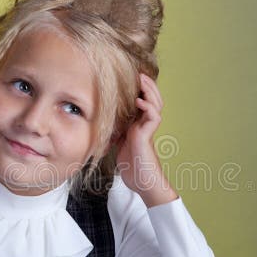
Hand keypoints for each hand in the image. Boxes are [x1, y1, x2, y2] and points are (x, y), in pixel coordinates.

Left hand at [115, 73, 177, 206]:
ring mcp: (148, 130)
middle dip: (147, 85)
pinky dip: (147, 107)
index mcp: (139, 125)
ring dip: (149, 91)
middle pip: (152, 98)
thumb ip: (116, 133)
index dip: (140, 90)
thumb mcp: (119, 144)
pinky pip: (153, 117)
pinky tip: (139, 101)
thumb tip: (101, 124)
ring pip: (156, 104)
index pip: (143, 101)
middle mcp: (146, 125)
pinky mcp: (148, 136)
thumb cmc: (132, 167)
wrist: (142, 183)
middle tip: (139, 73)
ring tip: (142, 80)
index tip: (131, 77)